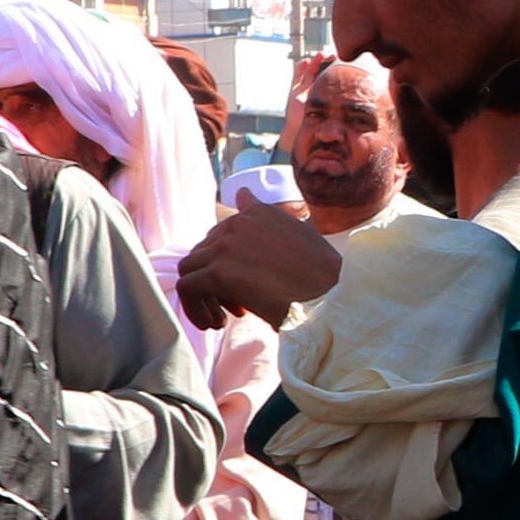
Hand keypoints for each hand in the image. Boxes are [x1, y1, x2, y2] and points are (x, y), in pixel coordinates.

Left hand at [174, 201, 343, 327]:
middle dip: (214, 282)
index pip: (219, 235)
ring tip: (224, 317)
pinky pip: (187, 288)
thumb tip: (242, 195)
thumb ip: (266, 218)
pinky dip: (195, 308)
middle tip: (238, 307)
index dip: (224, 263)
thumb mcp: (297, 233)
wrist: (332, 297)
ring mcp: (224, 246)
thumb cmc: (320, 275)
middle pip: (203, 254)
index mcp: (256, 212)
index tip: (242, 285)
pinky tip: (217, 324)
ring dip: (203, 296)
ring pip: (190, 270)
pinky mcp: (216, 273)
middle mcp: (236, 222)